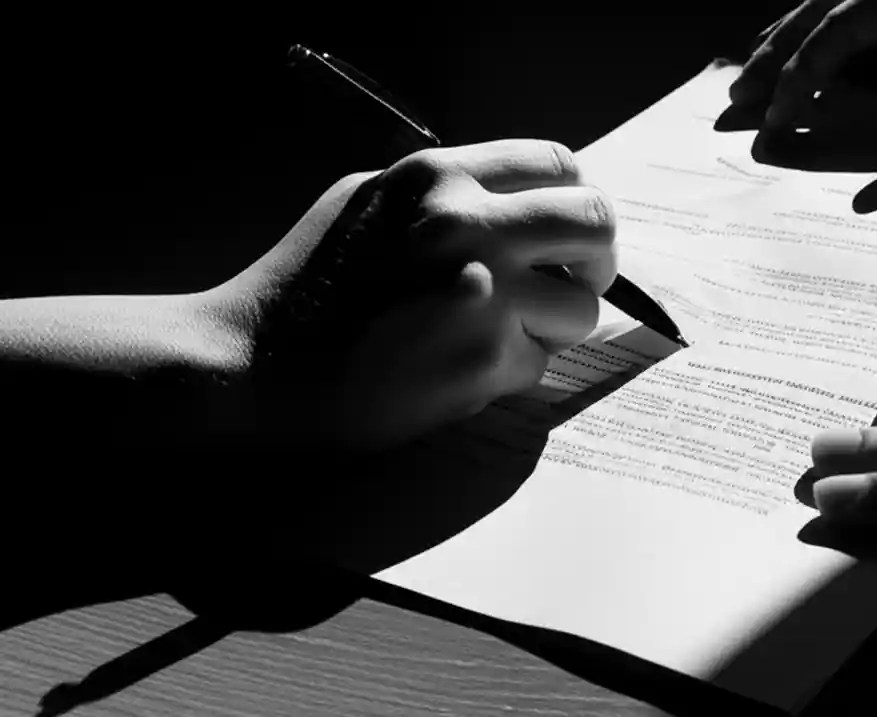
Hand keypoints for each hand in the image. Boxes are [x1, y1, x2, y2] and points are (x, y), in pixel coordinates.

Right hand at [207, 140, 616, 451]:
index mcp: (441, 175)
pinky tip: (459, 365)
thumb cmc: (308, 279)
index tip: (567, 231)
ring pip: (582, 308)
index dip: (575, 200)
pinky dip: (511, 369)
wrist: (255, 360)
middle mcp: (472, 224)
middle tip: (576, 283)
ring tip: (502, 332)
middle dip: (598, 258)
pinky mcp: (485, 362)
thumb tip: (524, 205)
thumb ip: (450, 194)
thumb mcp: (371, 199)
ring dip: (554, 325)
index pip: (560, 164)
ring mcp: (485, 295)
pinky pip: (539, 364)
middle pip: (596, 224)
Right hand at [731, 0, 876, 130]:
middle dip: (771, 59)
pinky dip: (824, 35)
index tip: (773, 124)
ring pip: (831, 10)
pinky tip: (815, 49)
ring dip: (787, 43)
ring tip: (747, 72)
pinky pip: (859, 15)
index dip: (800, 78)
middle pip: (819, 15)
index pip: (837, 32)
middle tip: (731, 102)